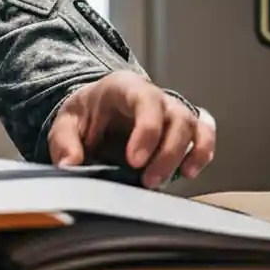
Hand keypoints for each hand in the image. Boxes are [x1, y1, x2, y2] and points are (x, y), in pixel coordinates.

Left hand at [47, 71, 215, 187]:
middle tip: (148, 181)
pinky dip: (203, 151)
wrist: (98, 108)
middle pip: (177, 118)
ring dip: (189, 154)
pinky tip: (191, 170)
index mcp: (126, 88)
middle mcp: (156, 96)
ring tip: (175, 179)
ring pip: (194, 126)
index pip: (146, 101)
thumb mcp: (66, 122)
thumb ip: (65, 142)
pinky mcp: (183, 126)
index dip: (147, 130)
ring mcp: (173, 110)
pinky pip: (205, 132)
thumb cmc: (86, 114)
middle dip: (167, 153)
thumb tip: (69, 165)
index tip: (135, 161)